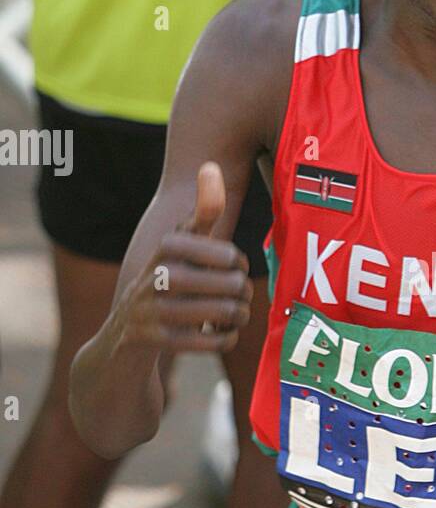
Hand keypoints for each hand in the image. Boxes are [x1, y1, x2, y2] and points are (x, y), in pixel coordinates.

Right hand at [117, 162, 252, 353]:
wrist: (122, 336)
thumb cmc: (165, 281)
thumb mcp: (180, 246)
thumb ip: (203, 212)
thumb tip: (211, 166)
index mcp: (166, 247)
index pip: (224, 252)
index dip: (237, 262)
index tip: (234, 267)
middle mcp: (155, 276)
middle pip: (229, 284)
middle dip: (242, 292)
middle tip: (239, 296)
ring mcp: (152, 310)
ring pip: (222, 312)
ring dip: (238, 317)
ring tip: (236, 315)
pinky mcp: (154, 341)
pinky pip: (209, 342)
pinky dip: (225, 339)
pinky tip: (224, 334)